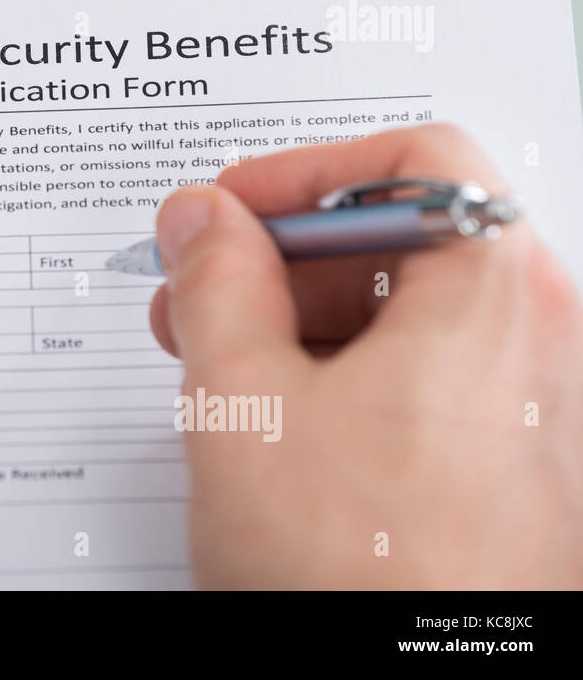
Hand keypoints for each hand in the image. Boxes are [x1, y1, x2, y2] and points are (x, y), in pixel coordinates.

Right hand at [149, 123, 582, 587]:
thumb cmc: (358, 577)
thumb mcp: (243, 401)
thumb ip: (214, 280)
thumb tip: (199, 219)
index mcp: (494, 298)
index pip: (416, 162)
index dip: (304, 173)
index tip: (231, 211)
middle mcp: (539, 346)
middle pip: (410, 236)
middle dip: (284, 256)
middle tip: (203, 287)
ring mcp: (531, 414)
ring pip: (410, 314)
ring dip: (300, 319)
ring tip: (218, 364)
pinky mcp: (508, 471)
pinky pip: (423, 381)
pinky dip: (340, 376)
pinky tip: (272, 423)